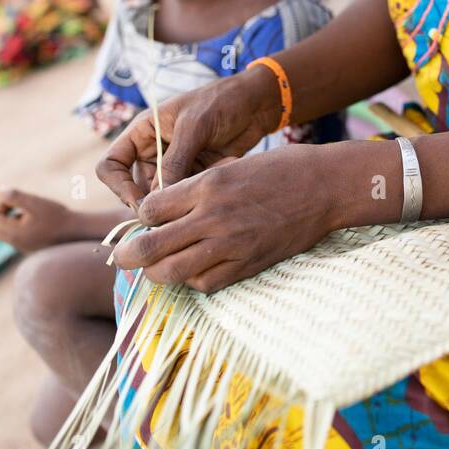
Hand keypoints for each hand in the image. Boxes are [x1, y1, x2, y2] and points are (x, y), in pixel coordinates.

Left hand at [0, 189, 76, 251]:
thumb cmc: (56, 216)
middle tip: (18, 205)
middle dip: (2, 214)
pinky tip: (38, 220)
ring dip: (11, 220)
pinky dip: (20, 226)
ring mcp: (23, 247)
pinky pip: (16, 237)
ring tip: (30, 212)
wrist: (77, 232)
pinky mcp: (31, 248)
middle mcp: (16, 243)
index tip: (16, 200)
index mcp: (14, 234)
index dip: (1, 206)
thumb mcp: (34, 202)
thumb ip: (15, 197)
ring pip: (5, 233)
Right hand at [96, 66, 280, 210]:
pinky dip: (196, 197)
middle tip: (172, 214)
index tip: (139, 202)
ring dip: (176, 203)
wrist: (257, 103)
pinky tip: (216, 185)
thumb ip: (175, 162)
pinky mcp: (194, 178)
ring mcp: (173, 167)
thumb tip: (158, 200)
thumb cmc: (221, 102)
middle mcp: (152, 152)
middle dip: (150, 203)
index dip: (118, 186)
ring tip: (198, 197)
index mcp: (142, 133)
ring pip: (161, 198)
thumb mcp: (195, 127)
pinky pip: (185, 197)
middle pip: (135, 189)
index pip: (110, 165)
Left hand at [110, 145, 337, 292]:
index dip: (141, 217)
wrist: (326, 187)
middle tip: (122, 258)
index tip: (146, 220)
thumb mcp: (232, 164)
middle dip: (128, 256)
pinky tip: (194, 271)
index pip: (150, 210)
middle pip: (150, 247)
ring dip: (157, 273)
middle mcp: (212, 216)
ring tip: (155, 270)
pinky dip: (192, 280)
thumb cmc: (281, 169)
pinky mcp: (247, 265)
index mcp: (207, 184)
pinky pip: (205, 283)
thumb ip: (197, 187)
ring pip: (171, 273)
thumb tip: (167, 206)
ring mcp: (230, 244)